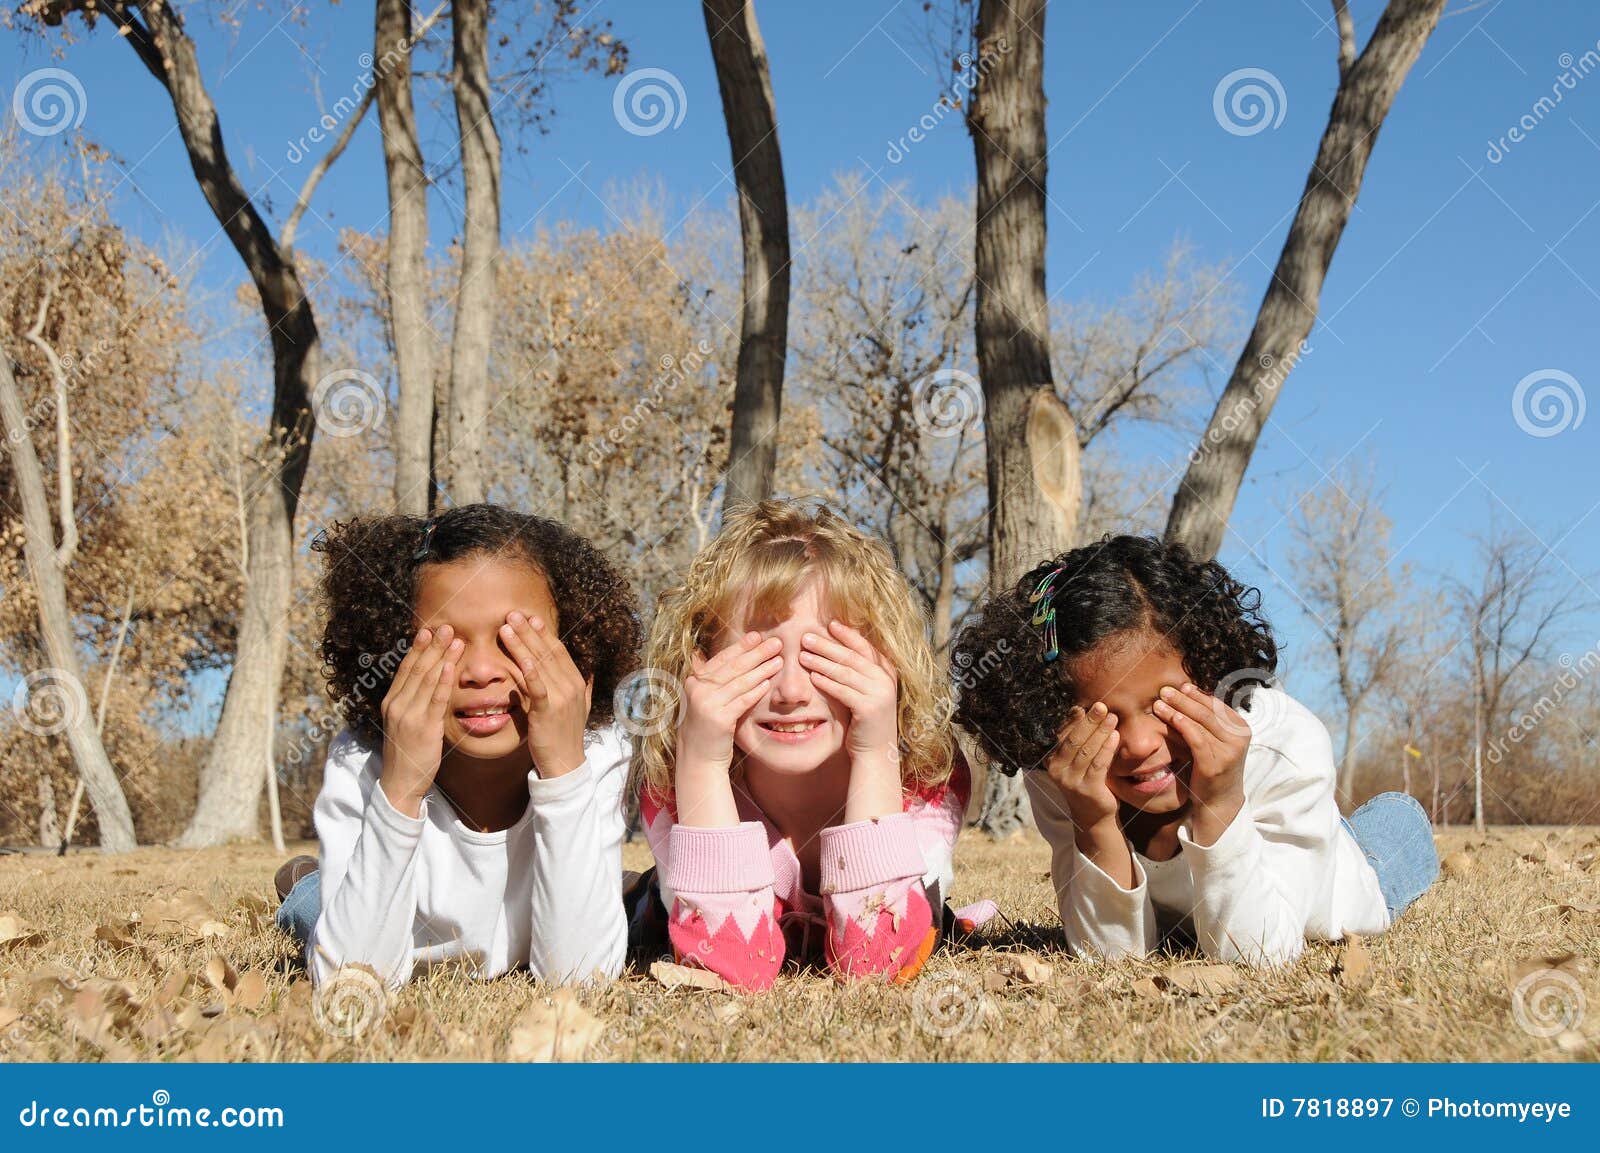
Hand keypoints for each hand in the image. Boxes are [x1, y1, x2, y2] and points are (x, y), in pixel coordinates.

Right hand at [380, 626, 462, 815]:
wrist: (400, 782)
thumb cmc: (407, 752)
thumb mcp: (404, 722)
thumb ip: (413, 702)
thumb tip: (427, 681)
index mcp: (391, 701)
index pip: (405, 668)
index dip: (417, 648)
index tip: (428, 630)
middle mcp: (397, 705)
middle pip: (417, 669)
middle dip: (433, 646)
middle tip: (446, 627)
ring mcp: (409, 716)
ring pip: (427, 680)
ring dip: (442, 657)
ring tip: (455, 639)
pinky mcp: (424, 728)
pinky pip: (436, 700)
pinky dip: (444, 681)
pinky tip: (452, 666)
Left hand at [501, 611, 591, 778]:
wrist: (565, 763)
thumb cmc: (565, 735)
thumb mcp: (578, 707)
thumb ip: (582, 688)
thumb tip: (588, 672)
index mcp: (576, 682)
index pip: (559, 651)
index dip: (543, 633)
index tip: (530, 617)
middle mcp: (571, 685)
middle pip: (548, 652)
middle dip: (529, 631)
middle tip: (513, 613)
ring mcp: (561, 697)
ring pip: (540, 664)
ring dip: (522, 643)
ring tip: (506, 627)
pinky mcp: (548, 710)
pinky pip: (537, 686)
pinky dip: (529, 670)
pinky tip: (519, 658)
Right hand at [677, 632, 783, 780]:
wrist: (698, 757)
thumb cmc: (707, 726)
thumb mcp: (706, 699)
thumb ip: (716, 679)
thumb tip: (737, 655)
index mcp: (694, 680)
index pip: (721, 659)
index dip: (740, 646)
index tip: (757, 635)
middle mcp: (697, 689)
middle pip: (732, 667)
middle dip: (756, 653)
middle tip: (775, 643)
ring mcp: (706, 704)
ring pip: (739, 682)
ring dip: (761, 670)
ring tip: (778, 660)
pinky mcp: (718, 720)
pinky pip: (742, 701)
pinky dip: (756, 691)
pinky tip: (769, 683)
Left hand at [797, 621, 898, 761]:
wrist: (875, 751)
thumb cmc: (864, 719)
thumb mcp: (865, 691)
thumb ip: (857, 672)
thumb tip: (835, 649)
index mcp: (886, 671)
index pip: (864, 646)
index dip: (846, 634)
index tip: (828, 624)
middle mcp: (886, 679)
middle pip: (852, 656)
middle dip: (827, 645)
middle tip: (806, 637)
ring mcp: (880, 693)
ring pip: (846, 672)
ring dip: (822, 662)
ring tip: (803, 655)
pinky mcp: (869, 708)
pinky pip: (844, 691)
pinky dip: (827, 682)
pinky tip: (812, 677)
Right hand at [1045, 701, 1120, 830]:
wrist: (1094, 817)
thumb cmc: (1088, 782)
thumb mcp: (1079, 762)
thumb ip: (1080, 742)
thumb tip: (1084, 711)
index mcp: (1053, 761)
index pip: (1061, 735)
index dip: (1072, 720)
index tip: (1082, 707)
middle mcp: (1058, 771)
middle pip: (1074, 740)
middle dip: (1088, 721)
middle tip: (1100, 706)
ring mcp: (1072, 781)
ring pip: (1087, 750)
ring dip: (1100, 731)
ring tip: (1112, 717)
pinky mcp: (1088, 789)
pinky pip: (1099, 764)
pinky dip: (1108, 747)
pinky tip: (1115, 735)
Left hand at [1153, 683, 1248, 841]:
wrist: (1219, 801)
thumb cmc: (1214, 766)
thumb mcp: (1217, 741)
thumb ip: (1210, 722)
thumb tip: (1189, 692)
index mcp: (1241, 728)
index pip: (1217, 705)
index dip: (1197, 694)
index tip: (1180, 686)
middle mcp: (1239, 738)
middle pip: (1208, 711)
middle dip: (1185, 698)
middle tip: (1165, 689)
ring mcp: (1229, 751)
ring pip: (1201, 722)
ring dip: (1178, 709)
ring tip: (1159, 701)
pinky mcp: (1215, 764)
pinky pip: (1197, 739)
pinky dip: (1183, 725)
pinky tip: (1171, 718)